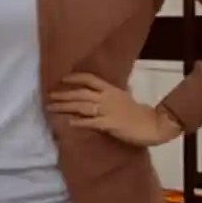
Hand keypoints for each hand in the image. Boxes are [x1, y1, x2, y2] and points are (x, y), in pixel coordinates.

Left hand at [47, 72, 182, 147]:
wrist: (152, 124)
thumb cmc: (139, 112)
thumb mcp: (124, 97)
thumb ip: (111, 94)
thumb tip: (100, 91)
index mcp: (111, 89)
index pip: (89, 79)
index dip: (75, 78)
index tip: (62, 79)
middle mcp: (106, 97)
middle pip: (80, 93)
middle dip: (63, 94)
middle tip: (49, 95)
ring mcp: (106, 111)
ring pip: (81, 106)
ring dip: (65, 107)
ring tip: (51, 107)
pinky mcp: (108, 124)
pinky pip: (90, 122)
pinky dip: (79, 122)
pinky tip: (68, 122)